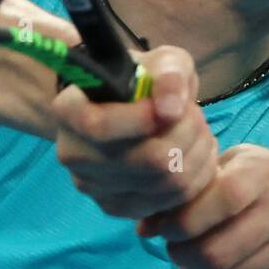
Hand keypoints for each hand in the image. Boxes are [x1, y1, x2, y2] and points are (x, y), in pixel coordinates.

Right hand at [48, 45, 218, 219]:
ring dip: (197, 156)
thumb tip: (171, 109)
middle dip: (188, 135)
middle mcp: (73, 154)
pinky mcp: (117, 208)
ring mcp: (93, 187)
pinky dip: (195, 179)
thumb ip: (169, 74)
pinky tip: (194, 156)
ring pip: (164, 185)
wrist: (130, 107)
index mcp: (69, 111)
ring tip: (199, 133)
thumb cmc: (142, 79)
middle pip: (147, 161)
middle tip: (196, 116)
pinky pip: (170, 203)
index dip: (145, 118)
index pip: (100, 126)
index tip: (170, 105)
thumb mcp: (161, 60)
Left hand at [136, 144, 268, 268]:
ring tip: (190, 265)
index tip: (166, 229)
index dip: (184, 221)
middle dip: (184, 257)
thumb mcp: (224, 169)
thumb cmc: (252, 180)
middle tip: (175, 251)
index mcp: (266, 172)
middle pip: (220, 251)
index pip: (222, 200)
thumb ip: (186, 192)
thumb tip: (144, 229)